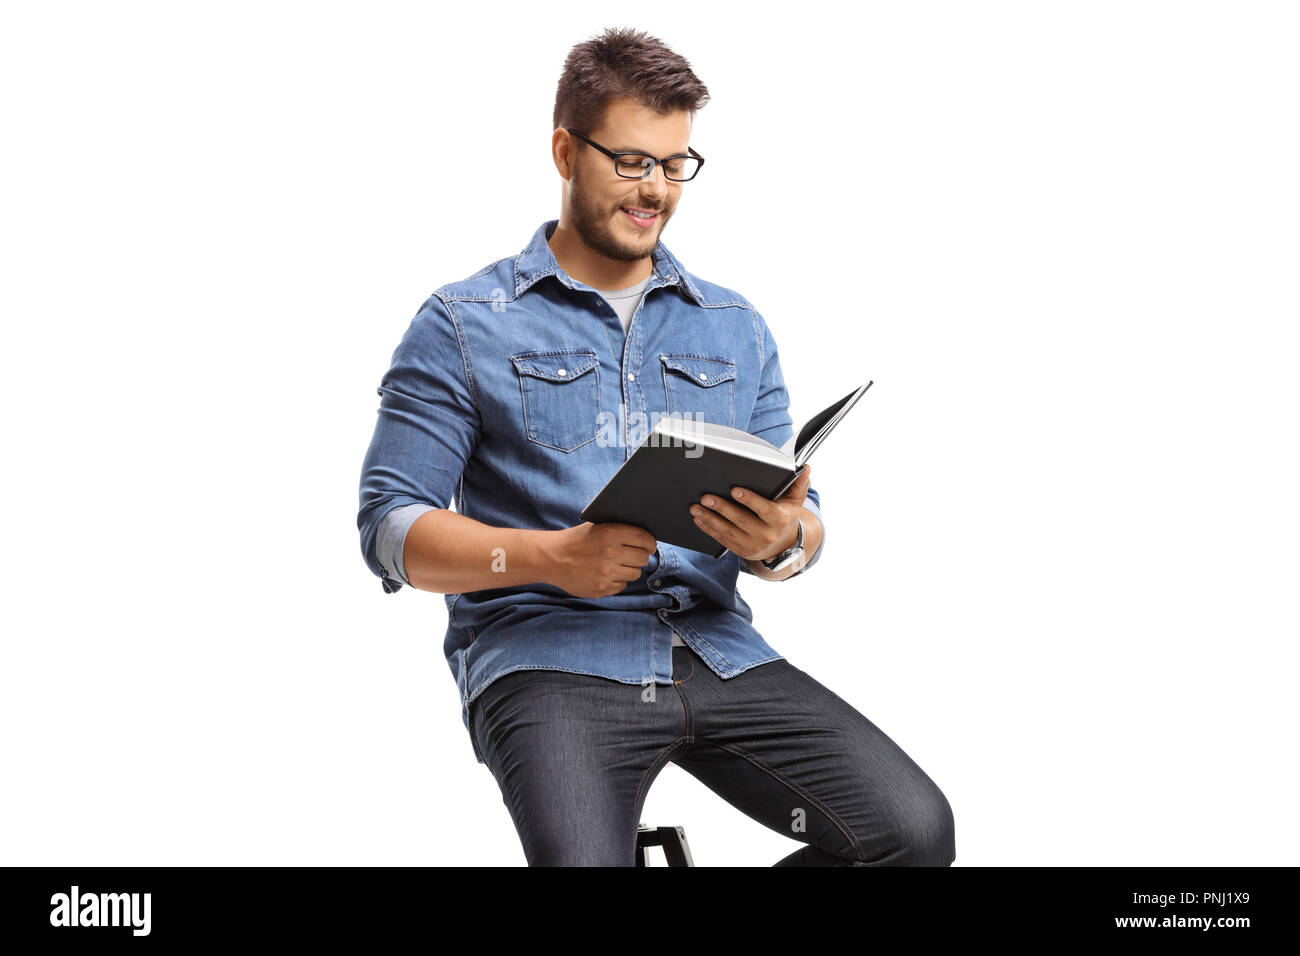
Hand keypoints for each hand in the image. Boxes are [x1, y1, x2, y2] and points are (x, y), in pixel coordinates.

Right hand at [543, 521, 657, 598]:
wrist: (551, 558)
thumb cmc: (575, 540)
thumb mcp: (596, 526)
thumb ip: (619, 529)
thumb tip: (645, 537)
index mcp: (610, 534)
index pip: (644, 539)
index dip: (650, 543)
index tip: (650, 546)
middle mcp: (611, 554)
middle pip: (643, 558)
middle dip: (640, 556)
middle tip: (634, 554)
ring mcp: (606, 574)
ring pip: (635, 573)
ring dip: (629, 568)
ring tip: (617, 564)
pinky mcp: (601, 589)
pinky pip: (621, 585)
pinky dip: (617, 580)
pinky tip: (606, 573)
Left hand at [689, 464, 810, 562]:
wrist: (781, 545)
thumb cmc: (785, 514)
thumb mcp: (795, 500)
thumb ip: (799, 483)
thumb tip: (805, 467)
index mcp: (779, 519)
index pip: (764, 509)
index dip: (749, 499)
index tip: (734, 489)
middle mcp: (766, 535)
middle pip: (741, 520)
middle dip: (722, 508)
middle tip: (705, 496)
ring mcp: (752, 545)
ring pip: (728, 531)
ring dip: (710, 519)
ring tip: (695, 507)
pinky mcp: (740, 550)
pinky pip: (721, 539)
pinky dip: (708, 528)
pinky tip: (698, 518)